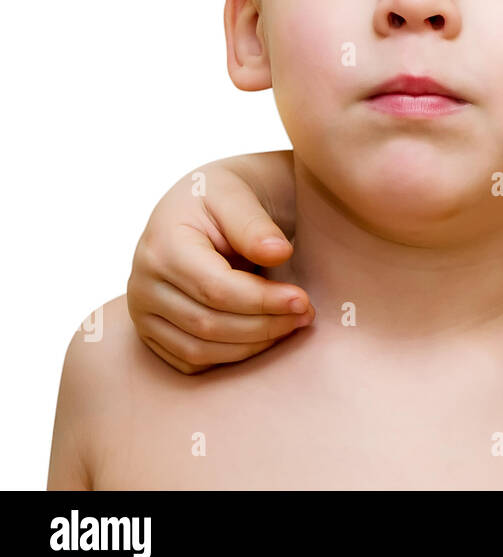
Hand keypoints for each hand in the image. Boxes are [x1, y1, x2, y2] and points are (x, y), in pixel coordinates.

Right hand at [127, 159, 312, 373]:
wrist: (198, 208)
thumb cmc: (220, 198)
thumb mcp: (236, 195)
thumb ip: (254, 224)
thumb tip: (279, 253)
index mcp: (161, 246)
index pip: (215, 289)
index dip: (263, 300)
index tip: (302, 300)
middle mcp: (143, 284)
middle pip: (208, 324)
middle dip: (265, 325)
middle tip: (305, 315)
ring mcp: (143, 313)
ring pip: (199, 349)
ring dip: (253, 345)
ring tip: (291, 325)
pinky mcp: (152, 333)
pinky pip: (191, 361)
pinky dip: (232, 356)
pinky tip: (264, 337)